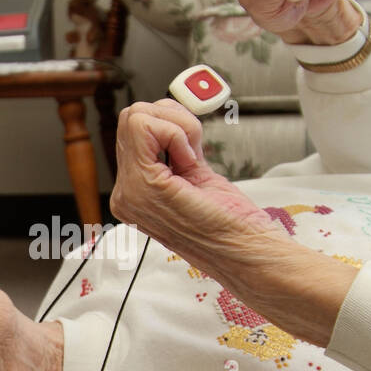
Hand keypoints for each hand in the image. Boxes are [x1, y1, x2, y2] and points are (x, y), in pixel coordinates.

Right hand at [109, 99, 282, 272]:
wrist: (245, 253)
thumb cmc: (231, 225)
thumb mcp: (196, 178)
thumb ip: (176, 152)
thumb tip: (172, 118)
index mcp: (136, 193)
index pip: (133, 131)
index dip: (170, 128)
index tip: (192, 154)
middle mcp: (126, 194)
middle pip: (131, 119)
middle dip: (172, 122)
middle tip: (193, 153)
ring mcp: (131, 191)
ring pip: (136, 117)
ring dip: (176, 126)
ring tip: (192, 160)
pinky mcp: (144, 185)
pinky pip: (145, 127)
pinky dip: (176, 132)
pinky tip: (191, 162)